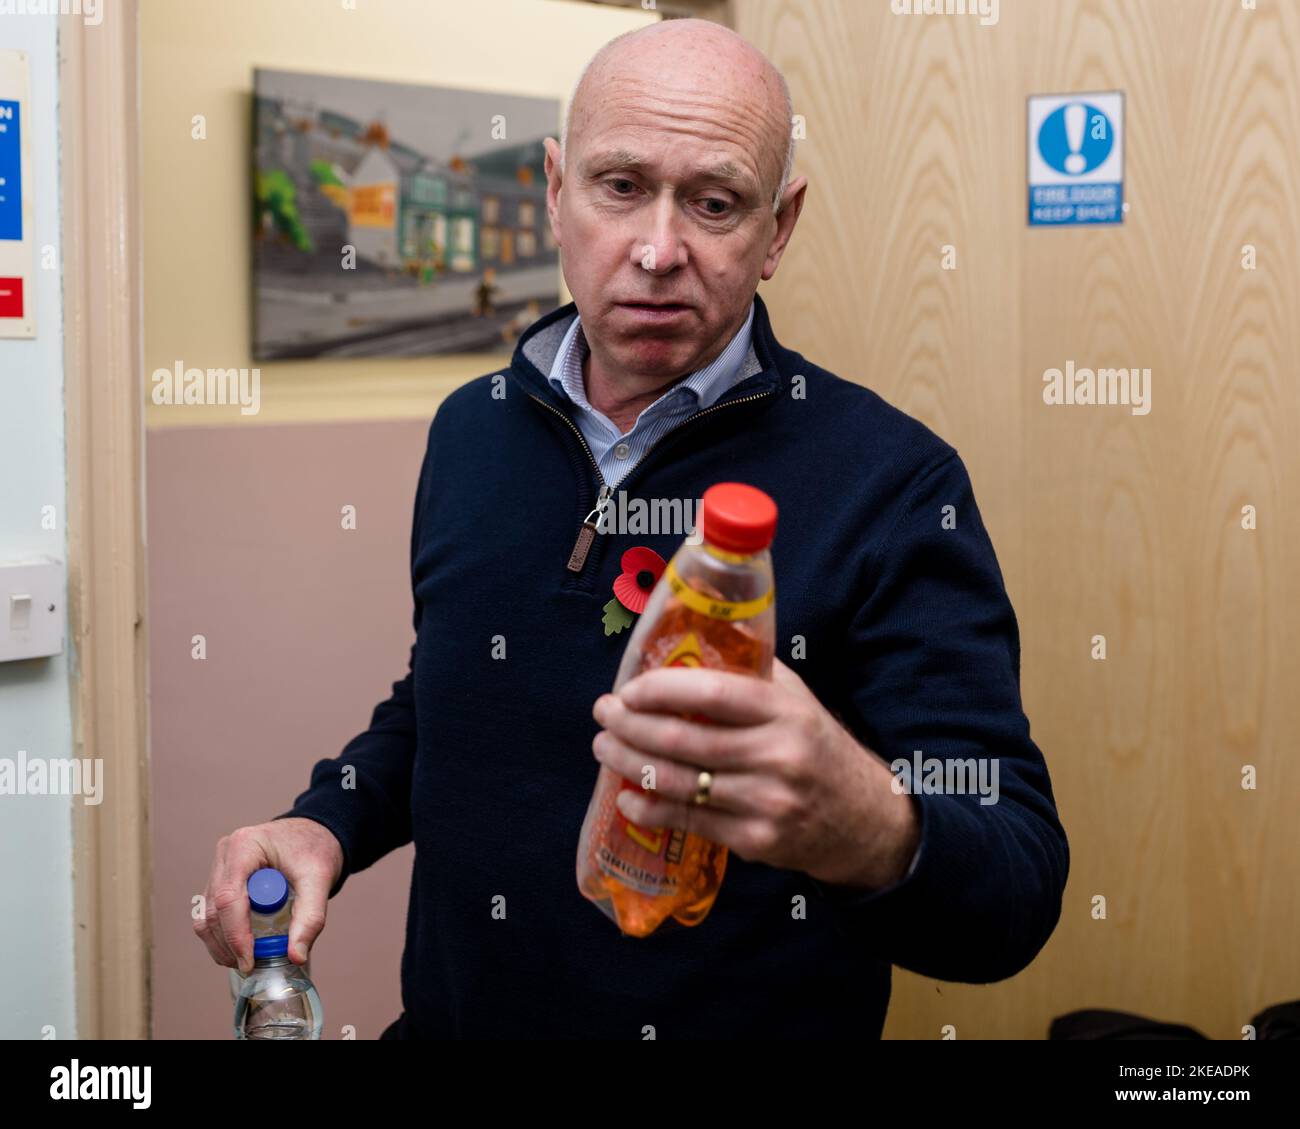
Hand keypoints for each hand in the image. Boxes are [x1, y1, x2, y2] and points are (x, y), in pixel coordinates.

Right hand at [194, 817, 342, 973]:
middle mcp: (225, 854)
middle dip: (228, 944)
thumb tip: (296, 956)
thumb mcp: (319, 879)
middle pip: (213, 910)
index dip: (235, 934)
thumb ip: (310, 917)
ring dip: (221, 943)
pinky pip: (211, 913)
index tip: (248, 961)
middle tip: (250, 966)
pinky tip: (240, 948)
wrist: (315, 833)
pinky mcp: (221, 879)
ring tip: (245, 961)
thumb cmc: (315, 848)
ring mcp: (220, 867)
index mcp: (244, 845)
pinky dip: (222, 934)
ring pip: (206, 915)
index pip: (228, 898)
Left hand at [591, 657, 918, 890]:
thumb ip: (752, 674)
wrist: (863, 821)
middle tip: (604, 714)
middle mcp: (778, 756)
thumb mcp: (798, 702)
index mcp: (786, 712)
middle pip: (685, 739)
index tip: (629, 688)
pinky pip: (689, 821)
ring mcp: (766, 803)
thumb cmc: (818, 748)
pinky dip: (650, 808)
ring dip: (630, 763)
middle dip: (631, 725)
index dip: (663, 688)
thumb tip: (690, 643)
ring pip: (679, 782)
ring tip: (605, 747)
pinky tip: (628, 794)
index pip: (715, 693)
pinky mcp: (755, 841)